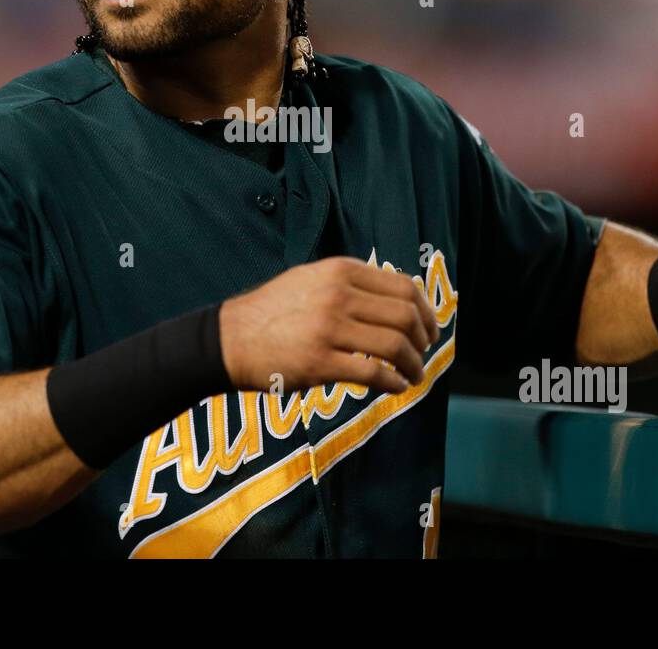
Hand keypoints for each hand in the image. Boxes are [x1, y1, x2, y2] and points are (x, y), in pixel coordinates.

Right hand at [219, 257, 440, 394]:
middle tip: (423, 354)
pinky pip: (374, 374)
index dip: (426, 311)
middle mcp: (337, 296)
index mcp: (340, 271)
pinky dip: (393, 383)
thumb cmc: (272, 311)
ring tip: (413, 376)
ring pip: (395, 346)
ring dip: (414, 365)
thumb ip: (350, 284)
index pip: (403, 287)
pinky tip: (394, 387)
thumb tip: (396, 300)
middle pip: (405, 316)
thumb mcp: (311, 279)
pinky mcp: (320, 363)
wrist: (228, 338)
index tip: (430, 329)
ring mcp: (329, 329)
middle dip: (423, 340)